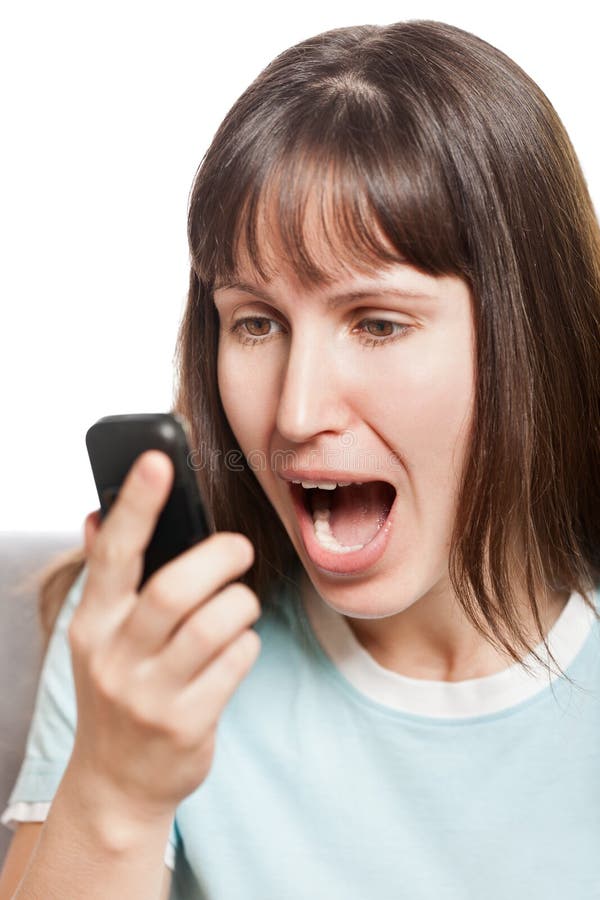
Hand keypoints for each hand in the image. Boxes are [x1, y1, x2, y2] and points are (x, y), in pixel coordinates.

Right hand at [67, 450, 260, 823]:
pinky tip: (236, 648)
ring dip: (239, 603)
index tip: (158, 460)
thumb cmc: (119, 690)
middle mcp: (114, 657)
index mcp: (91, 624)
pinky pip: (236, 662)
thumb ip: (107, 579)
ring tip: (238, 604)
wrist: (116, 783)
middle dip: (218, 558)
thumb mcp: (99, 637)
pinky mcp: (186, 723)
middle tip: (239, 548)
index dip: (136, 504)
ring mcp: (149, 695)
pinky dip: (246, 643)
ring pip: (215, 624)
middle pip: (175, 591)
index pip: (112, 554)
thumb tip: (99, 515)